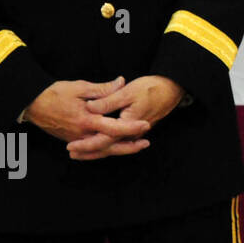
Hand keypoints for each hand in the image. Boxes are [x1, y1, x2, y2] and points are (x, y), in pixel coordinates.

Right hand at [24, 77, 150, 155]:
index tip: (145, 125)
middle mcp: (81, 134)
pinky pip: (92, 149)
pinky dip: (105, 150)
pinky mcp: (73, 141)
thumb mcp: (80, 87)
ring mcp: (76, 140)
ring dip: (119, 150)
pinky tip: (116, 147)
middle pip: (109, 146)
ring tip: (137, 146)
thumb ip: (103, 89)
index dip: (130, 128)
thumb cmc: (55, 93)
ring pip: (101, 150)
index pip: (113, 128)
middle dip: (129, 147)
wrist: (32, 104)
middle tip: (146, 142)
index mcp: (86, 120)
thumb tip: (122, 82)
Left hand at [69, 75, 184, 159]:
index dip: (86, 145)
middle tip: (71, 153)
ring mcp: (136, 133)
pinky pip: (120, 142)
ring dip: (97, 151)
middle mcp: (133, 133)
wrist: (172, 89)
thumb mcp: (128, 92)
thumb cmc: (151, 88)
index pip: (104, 140)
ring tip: (80, 152)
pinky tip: (99, 143)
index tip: (71, 146)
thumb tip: (90, 107)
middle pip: (108, 148)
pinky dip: (107, 145)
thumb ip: (108, 100)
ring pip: (114, 147)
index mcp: (128, 124)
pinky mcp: (137, 129)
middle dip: (89, 152)